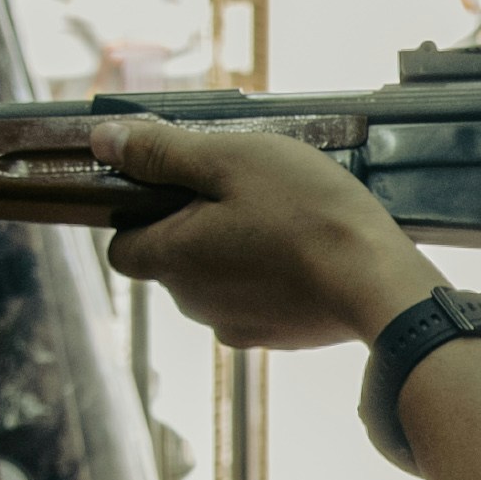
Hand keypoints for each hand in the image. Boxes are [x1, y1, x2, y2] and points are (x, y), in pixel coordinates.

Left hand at [92, 119, 440, 349]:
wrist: (377, 282)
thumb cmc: (306, 212)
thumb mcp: (230, 158)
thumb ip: (162, 152)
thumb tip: (104, 143)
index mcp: (171, 259)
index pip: (121, 247)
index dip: (140, 213)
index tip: (179, 186)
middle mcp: (193, 303)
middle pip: (171, 260)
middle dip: (194, 226)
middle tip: (244, 190)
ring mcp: (235, 326)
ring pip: (215, 281)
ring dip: (233, 251)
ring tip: (281, 218)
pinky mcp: (275, 336)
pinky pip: (254, 300)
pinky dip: (268, 277)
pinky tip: (303, 251)